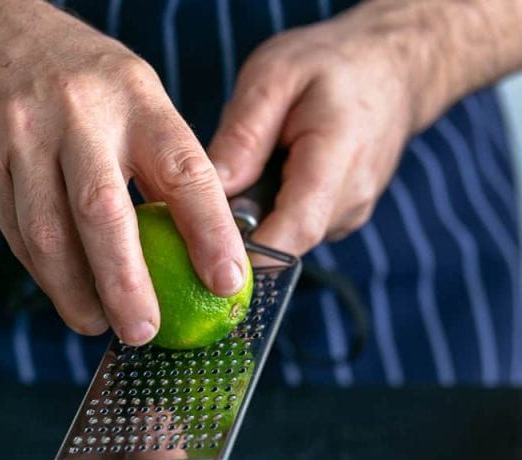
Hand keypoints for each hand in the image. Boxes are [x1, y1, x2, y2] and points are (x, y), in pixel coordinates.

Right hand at [0, 0, 246, 343]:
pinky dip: (47, 275)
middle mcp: (79, 115)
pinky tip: (68, 294)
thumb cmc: (77, 76)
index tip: (226, 282)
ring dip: (77, 293)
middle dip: (127, 285)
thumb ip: (162, 161)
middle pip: (103, 212)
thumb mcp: (134, 93)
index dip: (210, 232)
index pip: (183, 170)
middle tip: (144, 332)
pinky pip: (18, 236)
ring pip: (49, 235)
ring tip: (101, 325)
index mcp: (135, 97)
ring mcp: (24, 139)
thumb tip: (200, 246)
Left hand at [208, 1, 449, 254]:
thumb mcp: (273, 75)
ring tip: (264, 163)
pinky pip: (297, 229)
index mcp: (337, 159)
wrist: (391, 68)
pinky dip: (278, 210)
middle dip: (246, 227)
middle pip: (285, 240)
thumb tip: (212, 191)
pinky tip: (282, 171)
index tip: (212, 247)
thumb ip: (243, 135)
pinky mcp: (343, 221)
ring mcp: (350, 215)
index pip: (296, 230)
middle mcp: (351, 199)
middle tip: (229, 180)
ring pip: (288, 238)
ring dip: (262, 214)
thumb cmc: (330, 64)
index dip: (251, 252)